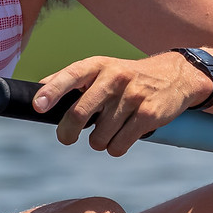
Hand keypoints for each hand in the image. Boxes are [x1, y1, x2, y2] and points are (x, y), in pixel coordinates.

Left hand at [32, 52, 212, 155]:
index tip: (38, 106)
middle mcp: (115, 78)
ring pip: (99, 137)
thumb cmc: (127, 77)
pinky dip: (115, 147)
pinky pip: (119, 146)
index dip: (52, 91)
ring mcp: (133, 96)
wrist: (175, 77)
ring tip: (108, 130)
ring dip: (98, 141)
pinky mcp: (148, 115)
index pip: (71, 76)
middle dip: (67, 133)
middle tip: (66, 138)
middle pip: (80, 114)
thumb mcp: (102, 68)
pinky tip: (123, 136)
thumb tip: (37, 89)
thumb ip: (72, 78)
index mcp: (99, 65)